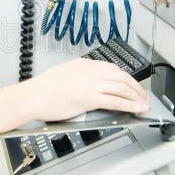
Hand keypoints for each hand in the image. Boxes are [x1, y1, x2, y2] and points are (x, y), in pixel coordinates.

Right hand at [19, 59, 149, 121]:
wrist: (31, 97)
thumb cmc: (41, 90)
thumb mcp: (63, 76)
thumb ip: (78, 79)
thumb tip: (87, 87)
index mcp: (83, 65)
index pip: (112, 68)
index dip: (126, 78)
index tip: (132, 85)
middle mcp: (89, 71)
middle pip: (121, 77)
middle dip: (136, 87)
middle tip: (143, 96)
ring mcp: (90, 84)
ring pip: (122, 88)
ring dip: (136, 97)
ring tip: (144, 104)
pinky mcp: (88, 98)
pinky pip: (115, 101)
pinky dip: (129, 105)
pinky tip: (136, 109)